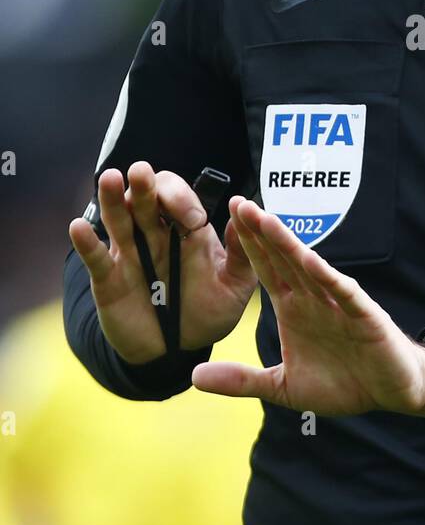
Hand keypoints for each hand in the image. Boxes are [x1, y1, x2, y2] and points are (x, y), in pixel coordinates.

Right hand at [68, 162, 257, 364]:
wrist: (177, 351)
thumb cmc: (206, 313)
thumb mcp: (234, 287)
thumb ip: (243, 254)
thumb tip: (244, 211)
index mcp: (185, 231)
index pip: (179, 198)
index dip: (183, 200)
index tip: (194, 220)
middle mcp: (154, 235)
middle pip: (145, 200)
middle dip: (145, 186)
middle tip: (142, 172)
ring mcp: (128, 254)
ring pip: (117, 218)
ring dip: (112, 198)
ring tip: (110, 178)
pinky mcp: (108, 279)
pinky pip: (95, 257)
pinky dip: (86, 242)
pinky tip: (79, 226)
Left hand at [190, 196, 424, 417]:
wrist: (390, 392)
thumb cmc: (343, 384)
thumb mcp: (283, 387)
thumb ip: (241, 379)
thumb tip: (194, 375)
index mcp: (294, 309)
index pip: (266, 269)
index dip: (247, 244)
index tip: (226, 215)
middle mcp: (314, 299)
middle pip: (283, 259)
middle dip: (261, 231)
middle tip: (237, 202)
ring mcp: (339, 304)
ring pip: (309, 268)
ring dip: (288, 244)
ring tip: (266, 220)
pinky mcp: (364, 316)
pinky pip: (343, 293)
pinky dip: (327, 277)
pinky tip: (310, 260)